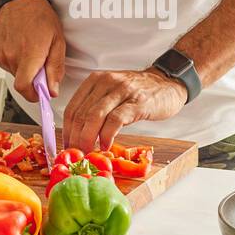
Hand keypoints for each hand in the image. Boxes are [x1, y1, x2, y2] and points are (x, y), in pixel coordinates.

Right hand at [0, 0, 65, 100]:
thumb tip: (52, 91)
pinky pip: (6, 65)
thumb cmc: (40, 16)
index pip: (24, 88)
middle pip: (22, 82)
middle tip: (41, 60)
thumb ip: (55, 69)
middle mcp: (11, 56)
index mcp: (29, 54)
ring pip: (14, 74)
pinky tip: (18, 45)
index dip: (33, 96)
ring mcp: (0, 54)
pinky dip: (14, 61)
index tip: (41, 94)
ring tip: (28, 48)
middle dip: (33, 78)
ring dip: (23, 68)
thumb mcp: (57, 41)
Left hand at [63, 67, 187, 152]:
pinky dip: (107, 135)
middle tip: (76, 154)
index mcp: (95, 80)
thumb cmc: (138, 92)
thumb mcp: (112, 92)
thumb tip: (78, 134)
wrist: (167, 83)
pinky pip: (115, 120)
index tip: (67, 147)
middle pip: (81, 114)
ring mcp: (122, 91)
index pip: (72, 108)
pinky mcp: (137, 102)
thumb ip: (95, 107)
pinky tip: (106, 145)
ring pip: (95, 116)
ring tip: (88, 152)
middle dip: (75, 138)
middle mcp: (106, 82)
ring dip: (88, 138)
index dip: (67, 131)